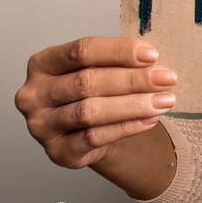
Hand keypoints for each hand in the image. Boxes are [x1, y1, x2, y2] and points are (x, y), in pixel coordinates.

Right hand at [15, 36, 178, 169]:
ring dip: (133, 105)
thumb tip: (153, 62)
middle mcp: (34, 94)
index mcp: (43, 63)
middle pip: (87, 81)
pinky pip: (94, 137)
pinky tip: (149, 119)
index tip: (152, 55)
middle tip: (167, 79)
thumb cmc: (93, 93)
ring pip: (90, 111)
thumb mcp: (98, 70)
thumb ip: (117, 63)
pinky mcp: (57, 151)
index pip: (82, 51)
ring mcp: (41, 125)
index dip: (119, 51)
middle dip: (133, 80)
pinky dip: (126, 127)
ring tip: (164, 101)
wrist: (87, 133)